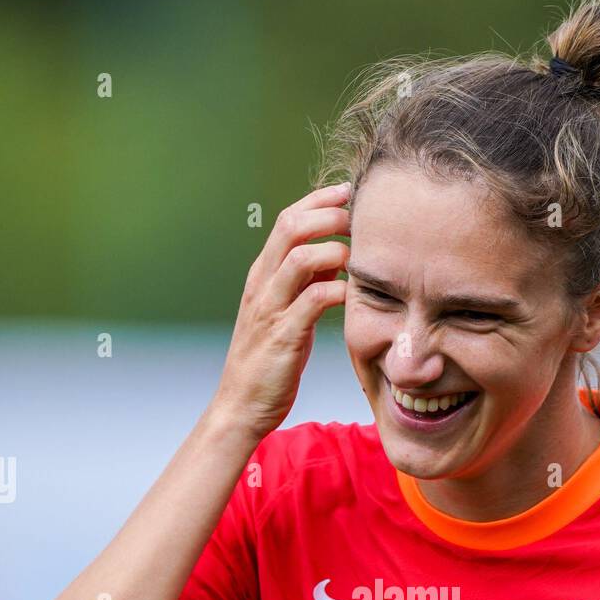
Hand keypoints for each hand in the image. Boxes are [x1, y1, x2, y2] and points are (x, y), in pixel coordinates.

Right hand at [210, 182, 349, 437]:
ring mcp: (270, 309)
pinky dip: (339, 290)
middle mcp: (262, 285)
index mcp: (263, 275)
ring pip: (301, 257)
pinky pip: (314, 300)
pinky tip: (354, 295)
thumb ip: (305, 284)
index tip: (349, 193)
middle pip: (291, 227)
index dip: (319, 200)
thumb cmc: (269, 362)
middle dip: (329, 215)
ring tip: (357, 259)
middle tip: (358, 219)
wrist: (241, 406)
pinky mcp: (284, 336)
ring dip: (336, 250)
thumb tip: (335, 257)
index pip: (287, 219)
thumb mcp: (286, 313)